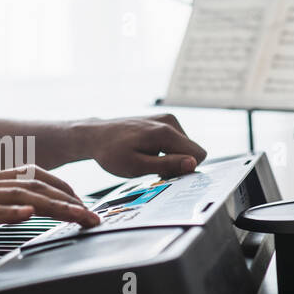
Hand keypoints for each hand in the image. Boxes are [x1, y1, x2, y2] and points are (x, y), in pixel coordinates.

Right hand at [0, 166, 100, 257]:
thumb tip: (15, 215)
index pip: (31, 176)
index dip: (62, 188)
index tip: (84, 205)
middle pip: (33, 185)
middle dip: (69, 200)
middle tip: (95, 216)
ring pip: (16, 195)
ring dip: (52, 206)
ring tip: (77, 216)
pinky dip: (7, 212)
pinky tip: (27, 215)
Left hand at [82, 114, 206, 178]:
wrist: (95, 136)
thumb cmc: (111, 153)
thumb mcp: (136, 166)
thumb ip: (166, 165)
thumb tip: (193, 163)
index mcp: (166, 132)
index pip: (198, 155)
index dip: (185, 170)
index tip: (164, 174)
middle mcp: (170, 121)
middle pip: (193, 150)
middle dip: (178, 164)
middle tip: (153, 169)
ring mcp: (166, 118)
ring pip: (184, 147)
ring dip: (171, 158)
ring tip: (147, 160)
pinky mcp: (162, 120)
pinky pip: (176, 141)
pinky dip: (166, 151)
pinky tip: (147, 152)